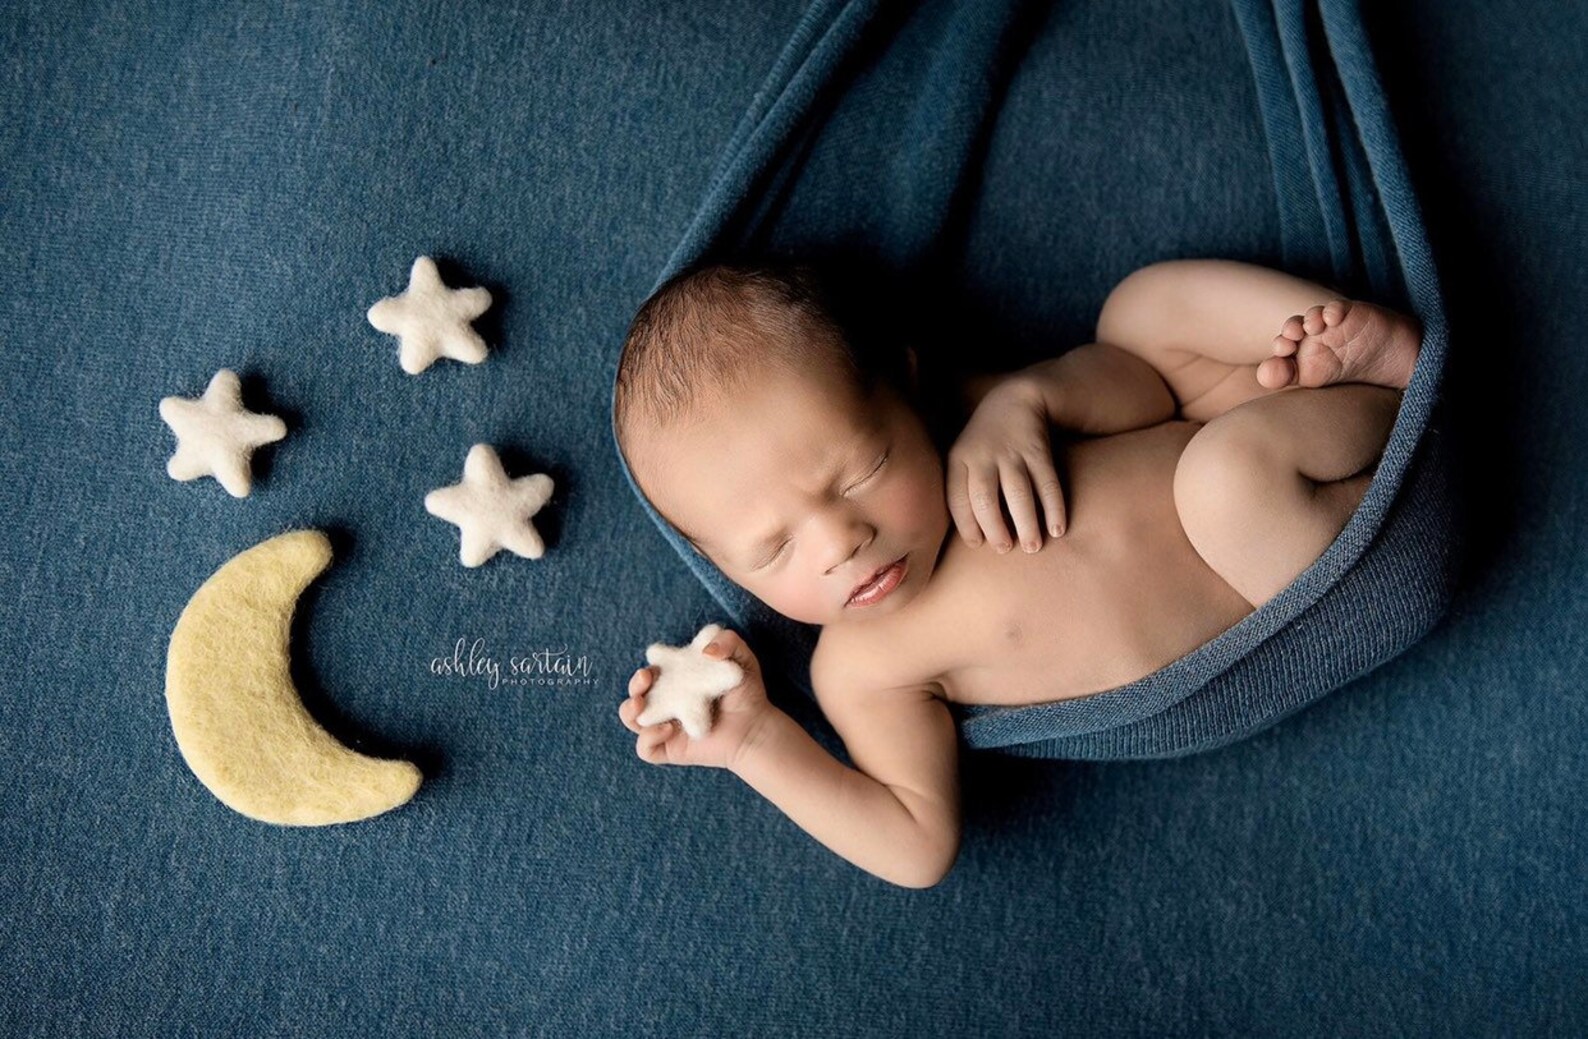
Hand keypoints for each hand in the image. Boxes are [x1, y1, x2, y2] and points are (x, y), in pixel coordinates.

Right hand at [618, 626, 772, 769]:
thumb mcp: (741, 657)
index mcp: (676, 680)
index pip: (650, 671)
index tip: (655, 658)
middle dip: (633, 684)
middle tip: (645, 676)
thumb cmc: (746, 692)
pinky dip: (649, 738)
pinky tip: (668, 728)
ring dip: (629, 710)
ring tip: (640, 704)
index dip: (647, 664)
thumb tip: (705, 651)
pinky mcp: (671, 749)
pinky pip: (645, 748)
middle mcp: (667, 702)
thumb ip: (726, 640)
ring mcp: (666, 726)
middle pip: (635, 693)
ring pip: (632, 720)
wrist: (755, 726)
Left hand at [946, 376, 1066, 551]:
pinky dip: (1054, 508)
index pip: (958, 498)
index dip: (967, 524)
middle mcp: (983, 456)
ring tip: (1033, 547)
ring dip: (1027, 524)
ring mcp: (1012, 452)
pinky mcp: (1038, 450)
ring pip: (1018, 494)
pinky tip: (1058, 529)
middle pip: (986, 499)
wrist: (1015, 398)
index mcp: (959, 459)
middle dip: (996, 529)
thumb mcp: (963, 455)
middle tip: (1005, 549)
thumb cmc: (985, 440)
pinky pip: (1048, 484)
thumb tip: (974, 535)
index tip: (978, 544)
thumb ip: (963, 487)